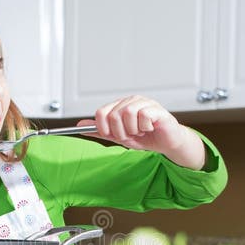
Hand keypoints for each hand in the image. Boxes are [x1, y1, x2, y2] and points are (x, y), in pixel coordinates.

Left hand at [78, 96, 207, 169]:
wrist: (166, 143)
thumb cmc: (145, 137)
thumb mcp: (117, 136)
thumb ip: (99, 130)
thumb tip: (79, 126)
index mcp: (120, 105)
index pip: (101, 112)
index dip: (104, 128)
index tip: (113, 135)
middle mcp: (131, 101)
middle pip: (113, 115)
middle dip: (121, 132)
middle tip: (131, 134)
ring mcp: (145, 103)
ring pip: (128, 114)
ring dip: (133, 130)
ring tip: (140, 131)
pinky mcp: (157, 109)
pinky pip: (143, 116)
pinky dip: (144, 128)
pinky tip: (150, 128)